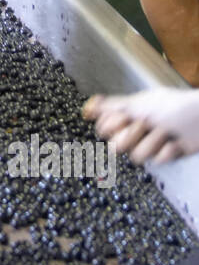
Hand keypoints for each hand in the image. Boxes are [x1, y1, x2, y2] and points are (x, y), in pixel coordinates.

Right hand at [83, 86, 198, 165]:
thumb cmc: (172, 107)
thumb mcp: (138, 103)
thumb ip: (111, 106)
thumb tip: (88, 106)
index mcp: (127, 115)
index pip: (103, 128)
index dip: (113, 126)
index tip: (124, 118)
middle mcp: (136, 130)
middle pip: (116, 146)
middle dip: (133, 135)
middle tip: (145, 125)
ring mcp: (150, 143)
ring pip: (137, 156)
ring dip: (153, 143)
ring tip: (165, 132)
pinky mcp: (165, 155)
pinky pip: (157, 160)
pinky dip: (167, 150)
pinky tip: (175, 143)